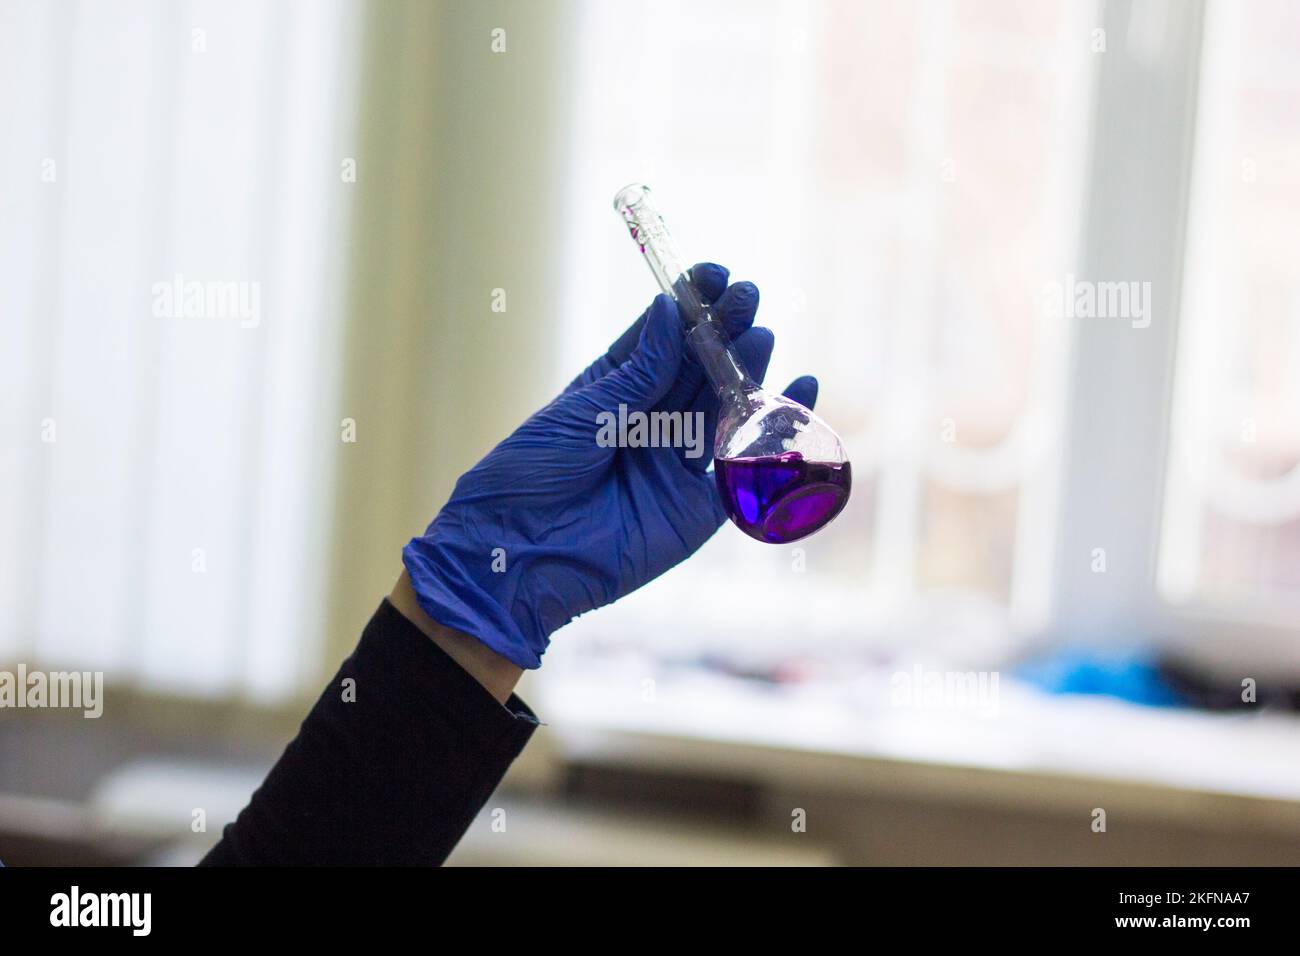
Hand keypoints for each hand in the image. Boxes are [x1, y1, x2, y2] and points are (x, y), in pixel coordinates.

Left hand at [402, 263, 818, 668]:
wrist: (512, 558)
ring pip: (720, 412)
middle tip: (749, 296)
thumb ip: (638, 373)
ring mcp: (672, 468)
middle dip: (723, 333)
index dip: (688, 308)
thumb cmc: (528, 477)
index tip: (715, 275)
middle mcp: (645, 427)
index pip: (659, 342)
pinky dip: (772, 436)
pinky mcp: (695, 512)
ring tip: (762, 333)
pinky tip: (796, 395)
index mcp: (609, 395)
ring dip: (744, 373)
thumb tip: (672, 312)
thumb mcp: (581, 413)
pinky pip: (742, 472)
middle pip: (695, 372)